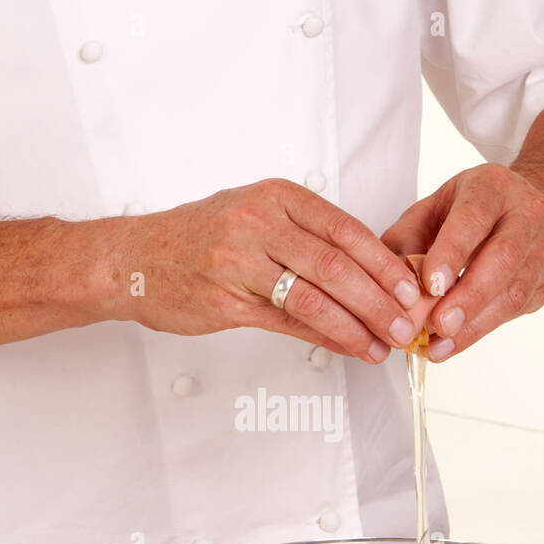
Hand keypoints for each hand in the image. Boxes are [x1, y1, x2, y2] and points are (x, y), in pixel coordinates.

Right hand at [113, 179, 427, 361]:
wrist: (132, 259)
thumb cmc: (197, 238)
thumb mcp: (253, 216)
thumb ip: (306, 235)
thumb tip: (367, 268)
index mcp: (275, 197)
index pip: (346, 229)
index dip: (385, 262)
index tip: (410, 288)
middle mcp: (259, 223)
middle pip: (337, 265)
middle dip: (379, 300)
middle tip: (406, 323)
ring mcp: (240, 263)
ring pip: (315, 297)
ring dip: (357, 325)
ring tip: (383, 344)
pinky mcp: (226, 301)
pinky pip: (286, 323)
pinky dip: (325, 337)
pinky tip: (348, 347)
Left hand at [382, 164, 543, 359]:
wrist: (533, 209)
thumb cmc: (472, 210)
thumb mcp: (434, 208)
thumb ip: (407, 239)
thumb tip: (386, 282)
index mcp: (492, 188)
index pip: (474, 218)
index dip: (452, 252)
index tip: (430, 284)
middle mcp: (527, 215)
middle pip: (503, 258)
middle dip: (469, 295)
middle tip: (438, 324)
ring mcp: (543, 251)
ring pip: (514, 291)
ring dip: (474, 324)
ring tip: (439, 345)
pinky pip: (515, 311)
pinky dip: (480, 331)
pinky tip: (451, 344)